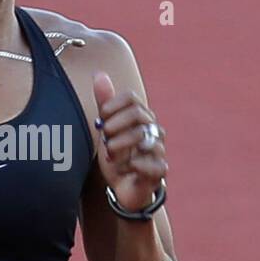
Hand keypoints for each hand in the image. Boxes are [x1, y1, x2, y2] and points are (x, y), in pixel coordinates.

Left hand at [92, 71, 166, 212]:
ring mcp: (159, 150)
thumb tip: (99, 73)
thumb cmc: (117, 155)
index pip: (132, 99)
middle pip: (137, 115)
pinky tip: (126, 168)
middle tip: (104, 138)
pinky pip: (153, 164)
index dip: (112, 106)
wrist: (123, 187)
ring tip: (110, 156)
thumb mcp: (108, 129)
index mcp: (142, 117)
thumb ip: (105, 103)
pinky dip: (134, 165)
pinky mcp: (160, 171)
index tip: (101, 118)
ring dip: (119, 146)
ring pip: (143, 138)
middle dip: (115, 126)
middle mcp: (154, 130)